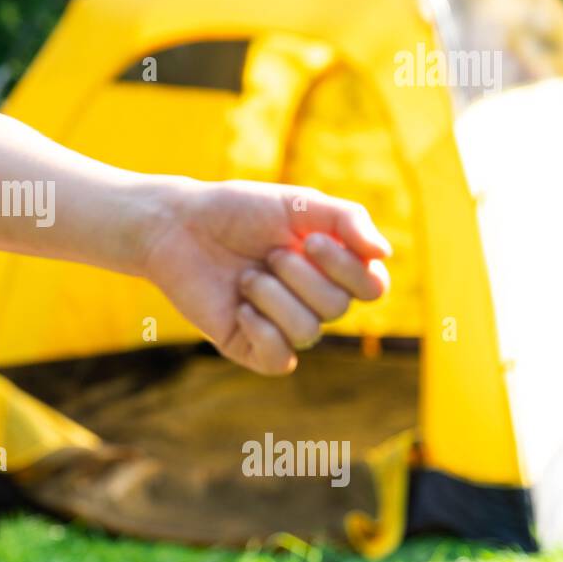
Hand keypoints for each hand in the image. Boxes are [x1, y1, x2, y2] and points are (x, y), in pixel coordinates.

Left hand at [140, 179, 391, 375]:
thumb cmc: (237, 211)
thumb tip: (383, 254)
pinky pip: (280, 358)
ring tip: (246, 276)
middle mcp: (312, 300)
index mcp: (331, 268)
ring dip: (273, 296)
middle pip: (338, 307)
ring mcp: (282, 326)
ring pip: (309, 332)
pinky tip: (240, 307)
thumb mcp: (298, 203)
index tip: (311, 239)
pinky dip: (262, 329)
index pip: (373, 287)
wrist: (178, 226)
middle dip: (300, 275)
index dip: (349, 268)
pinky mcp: (250, 346)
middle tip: (267, 254)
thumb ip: (347, 219)